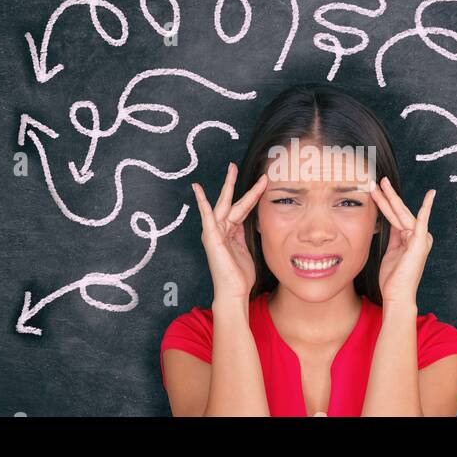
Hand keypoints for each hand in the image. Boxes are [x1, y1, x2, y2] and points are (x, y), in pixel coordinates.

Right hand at [191, 162, 268, 302]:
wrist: (234, 292)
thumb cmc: (240, 275)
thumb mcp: (246, 249)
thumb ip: (244, 234)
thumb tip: (249, 221)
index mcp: (230, 232)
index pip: (241, 208)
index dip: (250, 195)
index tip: (259, 183)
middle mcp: (220, 230)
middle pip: (230, 201)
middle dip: (233, 183)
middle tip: (234, 165)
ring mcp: (215, 233)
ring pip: (224, 204)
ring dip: (228, 186)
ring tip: (231, 168)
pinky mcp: (211, 238)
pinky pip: (207, 216)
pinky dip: (202, 202)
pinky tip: (197, 189)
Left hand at [368, 176, 435, 309]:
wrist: (397, 295)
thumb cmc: (393, 278)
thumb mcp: (391, 252)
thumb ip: (393, 236)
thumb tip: (391, 223)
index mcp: (408, 238)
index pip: (394, 216)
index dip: (384, 202)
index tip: (376, 190)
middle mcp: (416, 236)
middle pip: (398, 211)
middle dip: (387, 195)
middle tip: (377, 180)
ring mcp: (419, 239)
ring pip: (402, 213)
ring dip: (391, 198)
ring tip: (381, 184)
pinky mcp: (420, 243)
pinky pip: (422, 222)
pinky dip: (426, 209)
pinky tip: (430, 196)